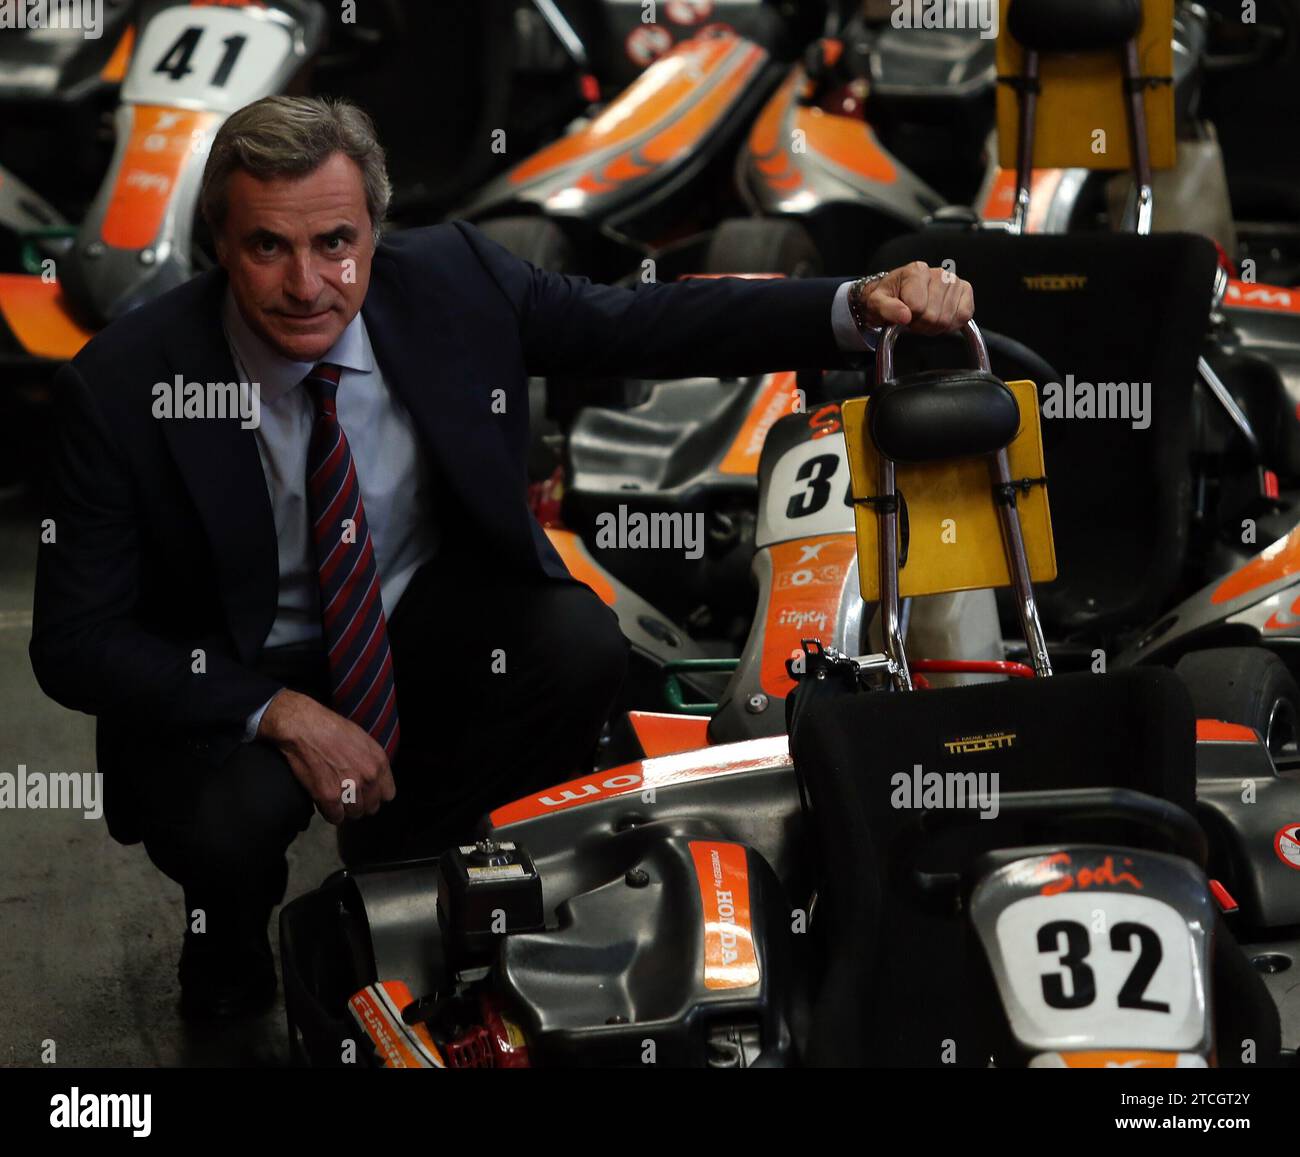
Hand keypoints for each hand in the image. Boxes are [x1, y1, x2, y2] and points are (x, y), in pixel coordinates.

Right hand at [257, 690, 395, 823]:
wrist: (305, 727)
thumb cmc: (332, 730)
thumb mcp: (363, 741)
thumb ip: (372, 763)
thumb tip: (374, 780)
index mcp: (379, 762)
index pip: (388, 794)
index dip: (375, 795)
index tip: (366, 793)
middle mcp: (369, 777)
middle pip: (371, 807)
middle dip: (360, 803)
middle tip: (347, 795)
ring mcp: (350, 787)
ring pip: (354, 814)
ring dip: (345, 809)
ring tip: (335, 797)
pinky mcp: (329, 796)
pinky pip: (335, 818)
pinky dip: (329, 813)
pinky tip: (324, 802)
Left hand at [857, 261, 974, 335]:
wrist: (899, 294)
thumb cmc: (889, 298)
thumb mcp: (876, 303)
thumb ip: (886, 308)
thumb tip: (905, 315)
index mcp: (916, 271)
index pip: (917, 307)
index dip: (908, 318)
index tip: (903, 315)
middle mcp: (939, 273)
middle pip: (933, 316)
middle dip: (921, 324)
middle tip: (914, 319)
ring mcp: (954, 281)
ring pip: (947, 319)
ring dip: (934, 326)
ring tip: (925, 317)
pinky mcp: (966, 291)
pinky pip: (964, 316)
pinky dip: (951, 324)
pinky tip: (940, 316)